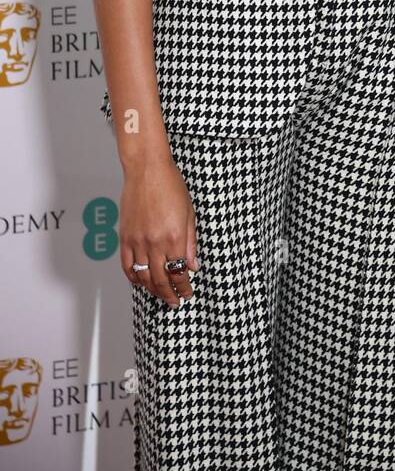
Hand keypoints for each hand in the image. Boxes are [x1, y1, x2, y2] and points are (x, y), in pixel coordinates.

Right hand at [120, 150, 198, 306]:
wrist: (147, 169)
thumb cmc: (171, 185)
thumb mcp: (189, 213)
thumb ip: (191, 242)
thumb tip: (193, 266)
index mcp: (175, 237)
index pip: (179, 273)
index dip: (184, 287)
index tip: (187, 294)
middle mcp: (155, 242)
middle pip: (161, 279)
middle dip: (169, 294)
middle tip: (175, 301)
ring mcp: (138, 241)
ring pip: (143, 276)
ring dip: (152, 289)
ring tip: (160, 294)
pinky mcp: (125, 237)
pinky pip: (127, 265)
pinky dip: (133, 277)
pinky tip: (140, 282)